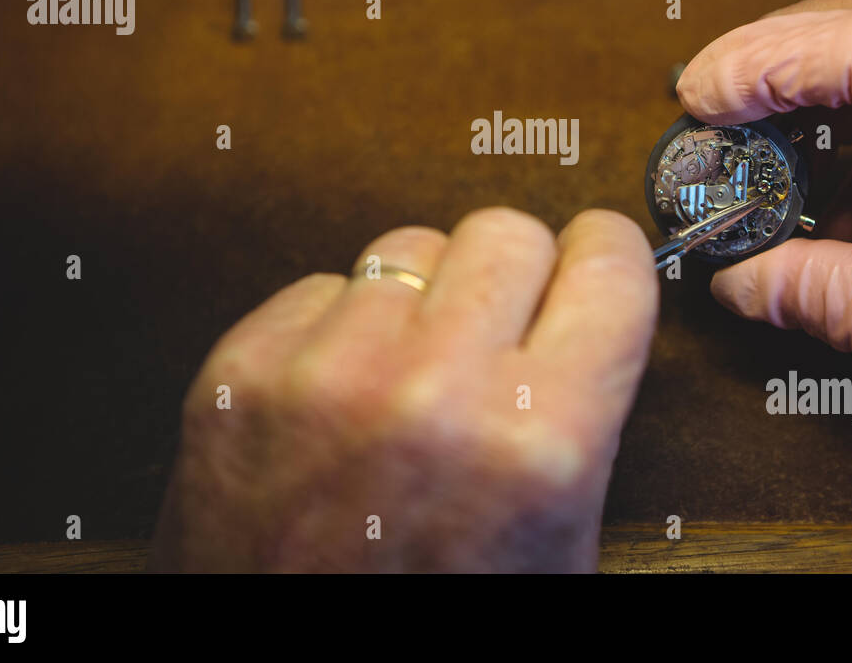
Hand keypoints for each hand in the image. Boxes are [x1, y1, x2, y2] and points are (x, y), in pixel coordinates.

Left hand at [151, 207, 656, 571]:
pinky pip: (324, 286)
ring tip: (409, 375)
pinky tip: (341, 395)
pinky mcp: (244, 371)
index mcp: (540, 444)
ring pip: (410, 247)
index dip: (605, 255)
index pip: (607, 264)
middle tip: (496, 330)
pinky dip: (340, 328)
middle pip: (505, 231)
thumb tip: (594, 295)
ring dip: (422, 300)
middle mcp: (435, 392)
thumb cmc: (433, 620)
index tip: (590, 258)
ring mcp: (330, 373)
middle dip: (512, 276)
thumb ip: (586, 410)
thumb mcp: (558, 542)